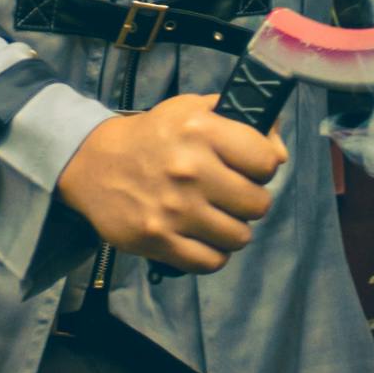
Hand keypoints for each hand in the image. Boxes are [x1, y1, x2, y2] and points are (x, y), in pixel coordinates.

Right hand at [58, 95, 286, 273]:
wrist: (94, 163)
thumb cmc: (154, 136)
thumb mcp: (194, 110)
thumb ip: (243, 121)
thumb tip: (279, 154)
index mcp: (200, 130)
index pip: (266, 162)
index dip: (262, 167)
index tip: (247, 168)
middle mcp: (189, 169)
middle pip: (258, 204)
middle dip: (248, 201)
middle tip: (229, 195)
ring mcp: (173, 209)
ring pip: (238, 237)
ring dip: (231, 230)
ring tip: (214, 216)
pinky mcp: (158, 240)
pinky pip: (211, 262)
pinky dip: (211, 253)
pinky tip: (200, 237)